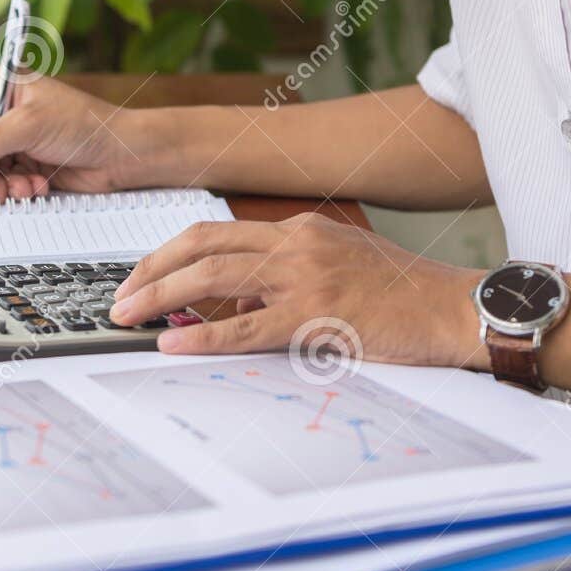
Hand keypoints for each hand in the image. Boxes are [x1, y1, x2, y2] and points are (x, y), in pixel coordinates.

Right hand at [0, 73, 141, 200]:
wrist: (120, 154)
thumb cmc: (84, 125)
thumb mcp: (30, 127)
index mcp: (4, 85)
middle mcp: (7, 111)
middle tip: (2, 189)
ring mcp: (16, 139)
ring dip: (3, 185)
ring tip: (26, 188)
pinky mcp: (26, 163)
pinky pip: (3, 182)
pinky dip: (16, 190)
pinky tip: (37, 188)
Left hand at [109, 212, 486, 366]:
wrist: (452, 308)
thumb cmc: (401, 294)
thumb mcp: (338, 265)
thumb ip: (286, 276)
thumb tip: (236, 303)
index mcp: (298, 228)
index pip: (215, 230)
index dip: (168, 252)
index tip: (139, 275)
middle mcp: (295, 242)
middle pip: (201, 244)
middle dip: (149, 270)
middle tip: (118, 298)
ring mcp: (305, 275)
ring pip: (212, 276)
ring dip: (159, 295)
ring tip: (128, 317)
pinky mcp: (316, 314)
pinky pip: (244, 326)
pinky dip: (201, 333)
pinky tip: (172, 341)